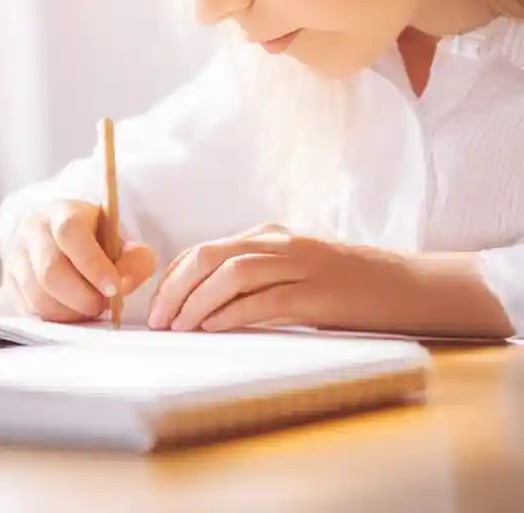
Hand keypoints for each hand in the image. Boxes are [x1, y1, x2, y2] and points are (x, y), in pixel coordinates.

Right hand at [2, 199, 157, 321]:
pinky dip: (56, 319)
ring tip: (89, 308)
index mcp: (61, 211)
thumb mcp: (122, 239)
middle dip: (82, 297)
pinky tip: (72, 312)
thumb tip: (123, 285)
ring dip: (70, 312)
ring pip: (38, 296)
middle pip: (50, 271)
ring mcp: (15, 257)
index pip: (70, 233)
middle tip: (103, 305)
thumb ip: (135, 259)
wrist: (59, 237)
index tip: (114, 288)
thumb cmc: (96, 239)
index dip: (93, 264)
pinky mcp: (8, 283)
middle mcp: (31, 231)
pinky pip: (29, 311)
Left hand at [148, 223, 416, 332]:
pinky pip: (265, 300)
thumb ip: (253, 280)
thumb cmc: (344, 287)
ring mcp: (300, 265)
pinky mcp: (319, 293)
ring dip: (197, 302)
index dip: (171, 277)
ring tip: (180, 327)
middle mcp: (279, 243)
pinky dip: (232, 314)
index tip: (155, 304)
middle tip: (158, 321)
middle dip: (174, 289)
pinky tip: (213, 328)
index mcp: (267, 236)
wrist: (408, 287)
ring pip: (232, 274)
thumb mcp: (291, 272)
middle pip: (208, 256)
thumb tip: (200, 306)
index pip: (202, 250)